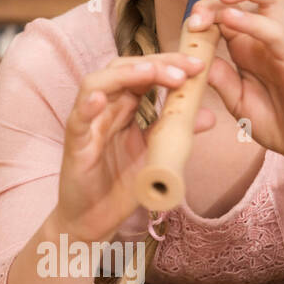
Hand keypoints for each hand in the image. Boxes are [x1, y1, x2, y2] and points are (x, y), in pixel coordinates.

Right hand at [56, 52, 214, 243]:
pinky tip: (100, 100)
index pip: (144, 73)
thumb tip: (209, 115)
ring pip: (97, 84)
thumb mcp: (157, 153)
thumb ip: (177, 131)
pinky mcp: (74, 144)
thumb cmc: (121, 183)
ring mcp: (87, 123)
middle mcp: (105, 108)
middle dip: (154, 64)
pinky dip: (87, 106)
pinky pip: (78, 120)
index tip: (199, 66)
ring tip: (149, 73)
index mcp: (125, 107)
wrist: (96, 218)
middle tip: (184, 69)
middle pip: (122, 69)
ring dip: (124, 75)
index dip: (170, 64)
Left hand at [187, 0, 283, 177]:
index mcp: (249, 48)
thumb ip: (219, 78)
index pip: (232, 12)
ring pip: (277, 30)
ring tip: (230, 16)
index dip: (211, 9)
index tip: (192, 21)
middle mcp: (270, 48)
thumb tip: (196, 55)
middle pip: (267, 0)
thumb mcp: (236, 100)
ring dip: (253, 21)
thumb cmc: (274, 120)